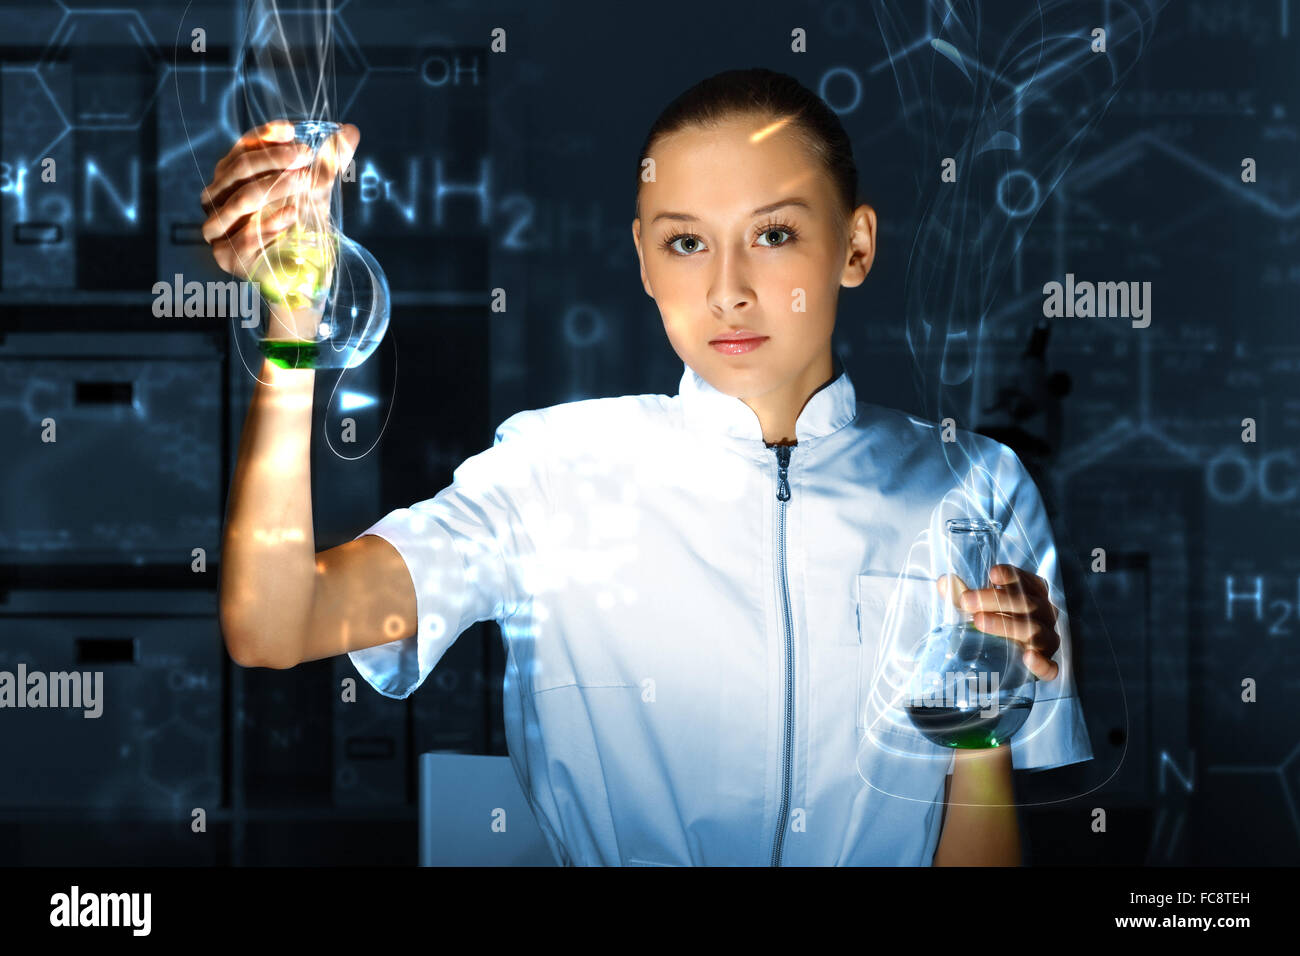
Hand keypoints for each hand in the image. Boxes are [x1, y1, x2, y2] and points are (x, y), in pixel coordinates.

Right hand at [199, 120, 359, 279]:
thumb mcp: (316, 190)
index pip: (243, 148)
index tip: (292, 131)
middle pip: (239, 169)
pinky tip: (293, 215)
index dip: (265, 136)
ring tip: (304, 180)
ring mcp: (217, 227)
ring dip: (274, 187)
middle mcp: (217, 198)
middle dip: (274, 159)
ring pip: (241, 199)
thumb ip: (329, 162)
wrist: (302, 273)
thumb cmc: (302, 226)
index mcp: (232, 176)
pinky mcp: (226, 256)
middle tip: (306, 156)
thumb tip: (351, 130)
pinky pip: (245, 235)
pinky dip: (270, 224)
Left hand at [936, 564, 1060, 680]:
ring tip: (979, 621)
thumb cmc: (992, 624)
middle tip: (967, 600)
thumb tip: (944, 582)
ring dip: (1006, 625)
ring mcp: (1048, 642)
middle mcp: (1045, 616)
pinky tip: (1027, 657)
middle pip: (1027, 604)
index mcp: (1034, 596)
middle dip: (996, 599)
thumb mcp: (976, 609)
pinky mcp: (1047, 667)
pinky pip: (1050, 667)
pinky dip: (1041, 663)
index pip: (1028, 582)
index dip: (1012, 576)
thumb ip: (962, 596)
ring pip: (1034, 631)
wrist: (1003, 663)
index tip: (992, 575)